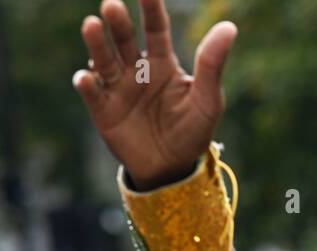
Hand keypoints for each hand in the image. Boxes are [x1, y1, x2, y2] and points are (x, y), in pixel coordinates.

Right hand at [73, 0, 237, 189]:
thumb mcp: (208, 100)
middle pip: (124, 39)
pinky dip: (87, 83)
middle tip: (112, 5)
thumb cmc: (192, 132)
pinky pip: (92, 92)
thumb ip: (212, 64)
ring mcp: (117, 88)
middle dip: (117, 22)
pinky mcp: (102, 110)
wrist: (173, 169)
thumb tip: (229, 27)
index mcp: (162, 63)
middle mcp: (136, 70)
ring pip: (103, 59)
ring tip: (92, 25)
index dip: (150, 7)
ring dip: (96, 43)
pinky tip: (88, 76)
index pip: (155, 28)